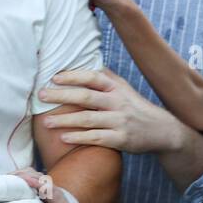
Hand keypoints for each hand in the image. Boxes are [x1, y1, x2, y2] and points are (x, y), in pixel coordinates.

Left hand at [38, 67, 186, 153]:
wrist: (161, 130)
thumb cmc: (134, 107)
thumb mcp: (123, 89)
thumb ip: (104, 78)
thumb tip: (80, 62)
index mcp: (116, 87)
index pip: (93, 77)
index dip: (73, 76)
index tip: (54, 77)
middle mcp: (118, 102)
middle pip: (86, 96)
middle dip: (61, 95)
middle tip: (41, 95)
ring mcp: (120, 121)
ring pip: (88, 119)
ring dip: (65, 120)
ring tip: (46, 122)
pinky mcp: (121, 139)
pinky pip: (96, 138)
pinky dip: (79, 138)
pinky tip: (63, 138)